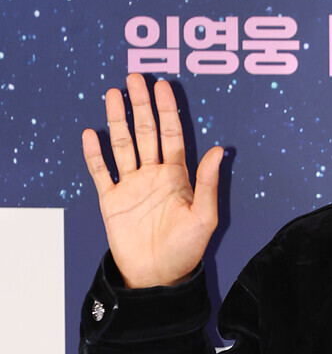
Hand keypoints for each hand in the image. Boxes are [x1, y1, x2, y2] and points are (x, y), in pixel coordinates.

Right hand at [82, 73, 222, 287]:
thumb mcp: (205, 215)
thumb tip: (218, 149)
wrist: (158, 276)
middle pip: (146, 132)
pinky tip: (92, 133)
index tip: (162, 85)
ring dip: (118, 120)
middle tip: (135, 77)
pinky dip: (95, 153)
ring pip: (123, 145)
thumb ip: (207, 182)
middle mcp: (154, 174)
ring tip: (112, 94)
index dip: (167, 110)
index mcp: (178, 175)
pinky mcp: (112, 200)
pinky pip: (101, 172)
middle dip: (141, 104)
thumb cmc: (186, 249)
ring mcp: (132, 185)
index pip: (172, 134)